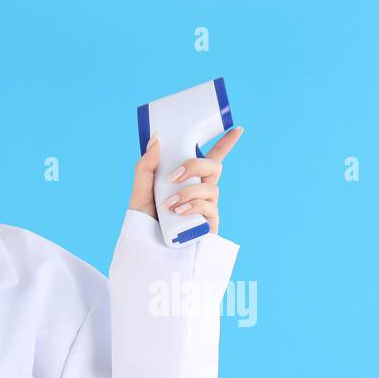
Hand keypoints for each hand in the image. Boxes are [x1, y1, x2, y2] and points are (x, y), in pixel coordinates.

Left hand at [128, 126, 244, 234]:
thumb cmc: (145, 220)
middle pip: (214, 167)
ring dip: (188, 192)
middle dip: (195, 166)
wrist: (146, 248)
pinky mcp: (210, 225)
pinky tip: (180, 212)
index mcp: (190, 179)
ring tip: (168, 204)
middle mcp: (202, 191)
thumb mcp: (140, 190)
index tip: (237, 129)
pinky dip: (194, 206)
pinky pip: (209, 209)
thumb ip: (145, 166)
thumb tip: (156, 139)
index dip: (226, 144)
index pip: (212, 158)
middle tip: (173, 177)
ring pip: (210, 189)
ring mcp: (207, 208)